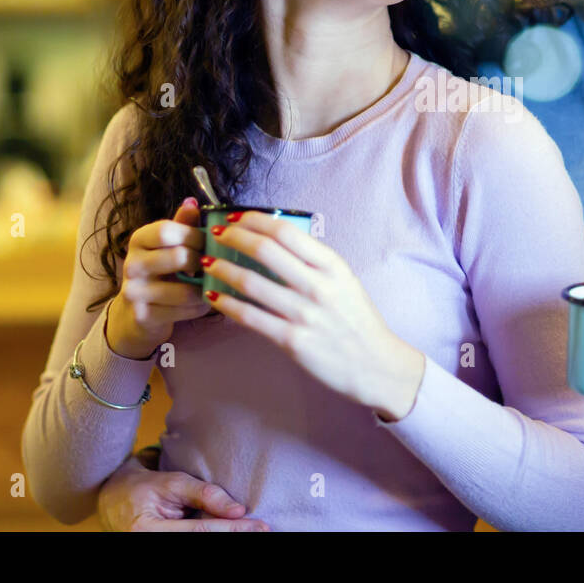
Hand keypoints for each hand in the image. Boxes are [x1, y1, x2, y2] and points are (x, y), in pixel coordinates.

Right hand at [97, 454, 270, 531]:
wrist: (113, 501)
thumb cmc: (143, 488)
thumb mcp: (172, 482)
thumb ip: (204, 495)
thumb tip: (238, 510)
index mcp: (150, 531)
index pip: (201, 532)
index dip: (233, 529)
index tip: (260, 526)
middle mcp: (152, 544)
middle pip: (204, 541)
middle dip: (235, 536)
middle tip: (264, 529)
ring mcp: (158, 547)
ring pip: (202, 542)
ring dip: (228, 535)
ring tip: (252, 529)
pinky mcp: (166, 545)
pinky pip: (195, 540)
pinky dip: (215, 534)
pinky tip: (234, 530)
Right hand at [105, 197, 210, 358]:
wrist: (136, 312)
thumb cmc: (160, 271)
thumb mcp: (168, 244)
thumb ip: (182, 224)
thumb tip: (192, 202)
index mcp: (138, 240)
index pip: (168, 230)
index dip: (194, 235)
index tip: (208, 241)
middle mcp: (132, 264)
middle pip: (179, 257)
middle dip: (202, 262)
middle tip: (211, 265)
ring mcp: (135, 292)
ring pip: (186, 289)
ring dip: (204, 288)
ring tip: (209, 284)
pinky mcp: (144, 316)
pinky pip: (185, 310)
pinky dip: (199, 307)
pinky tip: (201, 302)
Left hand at [204, 211, 425, 420]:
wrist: (376, 364)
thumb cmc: (357, 321)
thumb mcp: (345, 281)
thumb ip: (314, 262)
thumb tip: (275, 241)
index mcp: (332, 266)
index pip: (286, 232)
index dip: (255, 221)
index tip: (236, 218)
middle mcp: (319, 286)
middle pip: (265, 250)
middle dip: (233, 238)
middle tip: (216, 235)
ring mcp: (305, 314)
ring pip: (251, 282)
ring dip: (222, 268)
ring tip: (207, 262)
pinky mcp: (293, 341)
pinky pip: (250, 318)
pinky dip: (227, 304)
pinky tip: (213, 296)